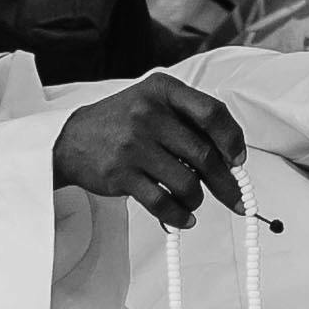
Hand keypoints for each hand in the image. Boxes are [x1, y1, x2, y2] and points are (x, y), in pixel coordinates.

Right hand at [53, 74, 247, 227]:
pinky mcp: (121, 175)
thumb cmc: (120, 122)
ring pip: (187, 183)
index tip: (238, 159)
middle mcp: (148, 114)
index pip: (212, 112)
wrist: (70, 140)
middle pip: (205, 155)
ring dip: (197, 199)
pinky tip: (183, 218)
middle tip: (236, 198)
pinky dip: (179, 216)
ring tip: (193, 201)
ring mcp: (133, 145)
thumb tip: (231, 158)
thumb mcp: (152, 103)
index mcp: (163, 90)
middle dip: (226, 183)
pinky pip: (162, 203)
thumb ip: (188, 120)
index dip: (232, 139)